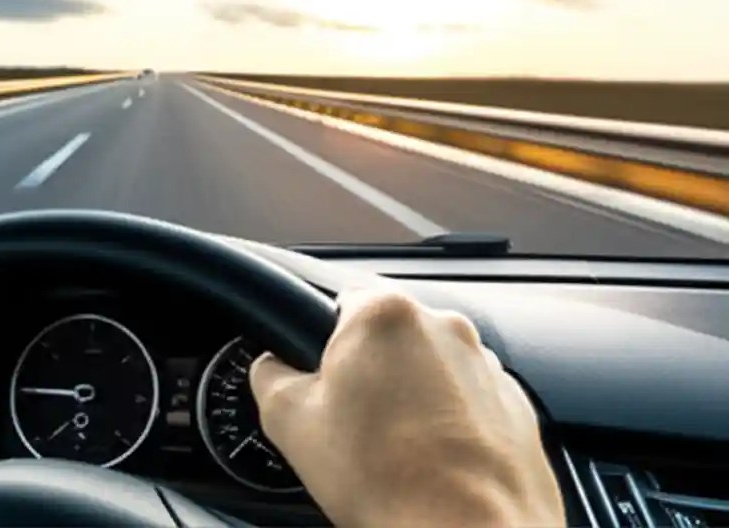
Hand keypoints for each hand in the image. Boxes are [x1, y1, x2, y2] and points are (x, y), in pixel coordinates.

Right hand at [250, 289, 564, 527]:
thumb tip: (272, 369)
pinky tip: (430, 467)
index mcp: (383, 314)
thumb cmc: (387, 480)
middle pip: (386, 341)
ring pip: (428, 373)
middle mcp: (444, 327)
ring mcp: (487, 367)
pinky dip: (447, 428)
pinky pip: (467, 405)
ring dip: (409, 402)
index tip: (318, 389)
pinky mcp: (515, 406)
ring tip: (395, 455)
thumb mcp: (288, 422)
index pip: (333, 306)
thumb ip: (270, 376)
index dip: (318, 351)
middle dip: (367, 377)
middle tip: (350, 429)